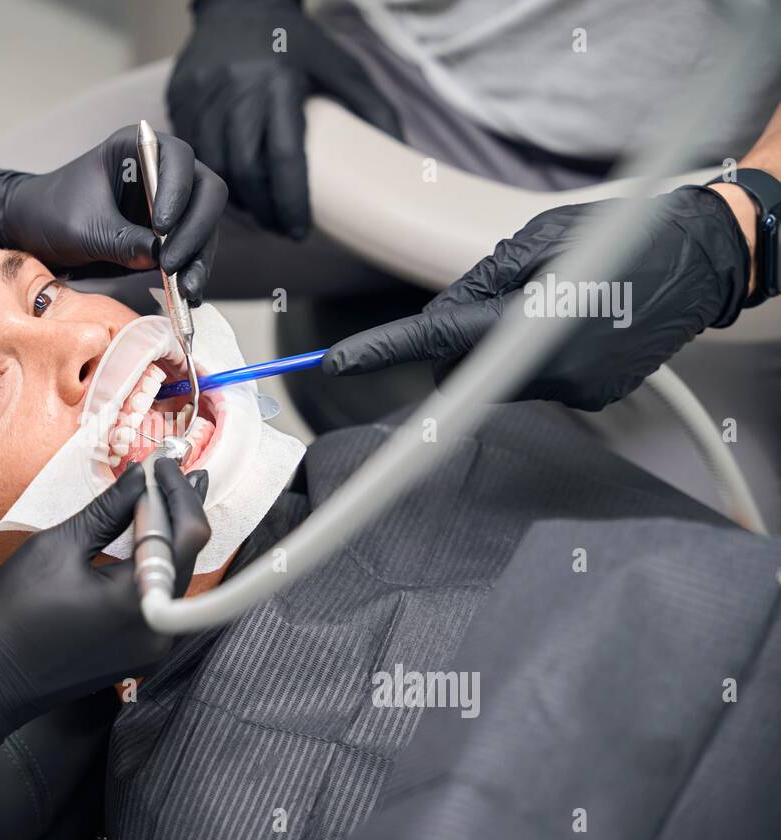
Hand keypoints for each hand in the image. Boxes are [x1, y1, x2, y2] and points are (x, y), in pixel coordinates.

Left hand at [0, 126, 226, 304]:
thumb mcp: (82, 230)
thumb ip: (120, 240)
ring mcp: (169, 201)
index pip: (177, 160)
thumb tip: (159, 257)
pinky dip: (192, 270)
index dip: (177, 193)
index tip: (161, 228)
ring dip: (199, 258)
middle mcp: (161, 169)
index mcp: (135, 148)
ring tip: (187, 291)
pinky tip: (188, 294)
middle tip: (174, 266)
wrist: (33, 231)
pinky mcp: (170, 231)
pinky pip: (193, 248)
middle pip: (205, 192)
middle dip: (195, 231)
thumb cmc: (49, 214)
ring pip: (204, 224)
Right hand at [0, 459, 210, 763]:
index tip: (163, 461)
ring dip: (166, 537)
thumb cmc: (12, 616)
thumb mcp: (57, 548)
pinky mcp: (138, 653)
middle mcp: (158, 628)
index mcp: (140, 600)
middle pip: (186, 557)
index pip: (185, 533)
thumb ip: (108, 511)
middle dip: (179, 510)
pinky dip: (152, 566)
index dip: (178, 490)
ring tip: (161, 497)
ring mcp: (151, 645)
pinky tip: (142, 540)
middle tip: (173, 471)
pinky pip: (157, 599)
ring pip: (174, 577)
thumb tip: (140, 477)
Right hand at [168, 0, 398, 238]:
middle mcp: (235, 89)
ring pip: (214, 168)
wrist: (241, 2)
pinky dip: (211, 177)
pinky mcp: (179, 99)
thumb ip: (374, 109)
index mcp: (278, 82)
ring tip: (259, 214)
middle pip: (244, 172)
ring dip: (236, 201)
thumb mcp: (342, 66)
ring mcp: (201, 95)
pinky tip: (232, 188)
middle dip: (263, 211)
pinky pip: (193, 153)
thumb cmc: (298, 41)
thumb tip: (404, 158)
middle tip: (281, 229)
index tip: (301, 231)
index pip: (283, 158)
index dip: (292, 202)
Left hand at [322, 188, 751, 410]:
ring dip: (499, 353)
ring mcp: (576, 392)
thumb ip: (479, 283)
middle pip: (461, 372)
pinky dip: (537, 362)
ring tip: (550, 309)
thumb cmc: (623, 236)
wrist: (705, 260)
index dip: (381, 350)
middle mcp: (550, 369)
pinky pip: (538, 386)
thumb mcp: (540, 239)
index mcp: (530, 319)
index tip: (337, 361)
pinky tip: (576, 328)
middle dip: (456, 347)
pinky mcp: (595, 400)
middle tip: (495, 303)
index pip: (436, 340)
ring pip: (498, 382)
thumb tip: (434, 321)